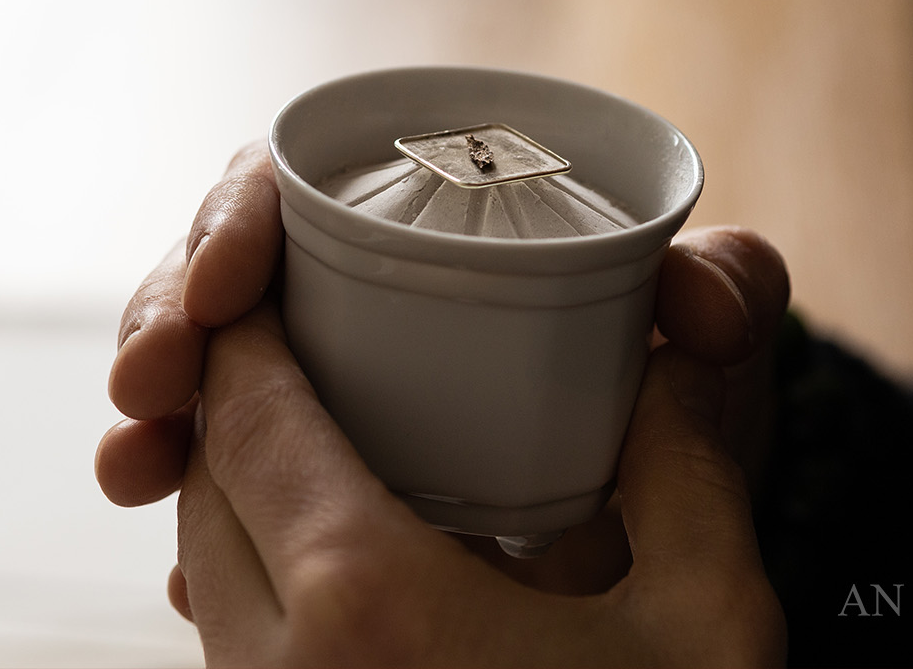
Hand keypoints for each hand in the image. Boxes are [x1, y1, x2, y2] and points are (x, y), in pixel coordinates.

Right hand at [94, 139, 789, 601]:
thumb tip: (695, 303)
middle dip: (165, 325)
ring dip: (159, 419)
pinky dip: (198, 516)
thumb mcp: (709, 347)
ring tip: (135, 466)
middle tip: (151, 389)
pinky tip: (184, 568)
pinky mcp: (307, 484)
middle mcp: (351, 298)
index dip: (238, 218)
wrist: (669, 521)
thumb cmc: (680, 406)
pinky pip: (224, 487)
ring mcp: (323, 391)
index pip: (294, 187)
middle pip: (217, 283)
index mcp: (419, 226)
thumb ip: (732, 291)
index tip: (221, 286)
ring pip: (201, 382)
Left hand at [174, 301, 786, 665]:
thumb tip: (672, 358)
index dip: (247, 331)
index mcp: (368, 603)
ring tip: (323, 431)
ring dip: (239, 485)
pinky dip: (256, 572)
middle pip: (208, 483)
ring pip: (204, 566)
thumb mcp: (709, 618)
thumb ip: (687, 464)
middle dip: (237, 399)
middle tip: (308, 338)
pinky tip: (339, 556)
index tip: (271, 279)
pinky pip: (230, 643)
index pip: (250, 416)